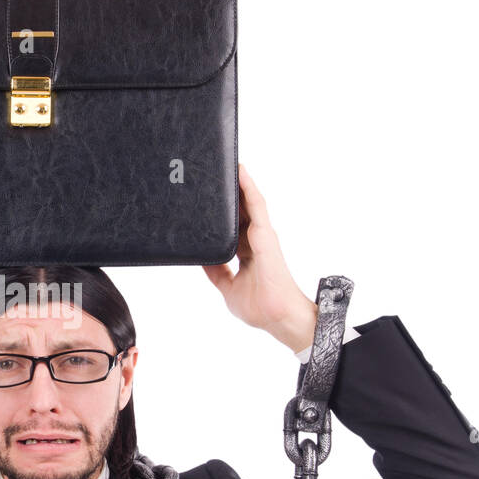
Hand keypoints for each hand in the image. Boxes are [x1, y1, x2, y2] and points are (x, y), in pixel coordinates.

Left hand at [203, 163, 316, 352]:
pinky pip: (256, 205)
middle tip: (213, 173)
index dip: (222, 212)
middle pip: (240, 210)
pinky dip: (248, 188)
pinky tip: (241, 172)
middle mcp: (255, 240)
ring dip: (239, 183)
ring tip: (228, 163)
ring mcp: (262, 235)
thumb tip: (201, 260)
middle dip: (229, 193)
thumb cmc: (259, 306)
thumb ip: (216, 272)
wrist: (277, 316)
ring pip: (248, 202)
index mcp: (248, 252)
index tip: (210, 199)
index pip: (233, 226)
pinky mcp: (266, 234)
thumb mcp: (227, 287)